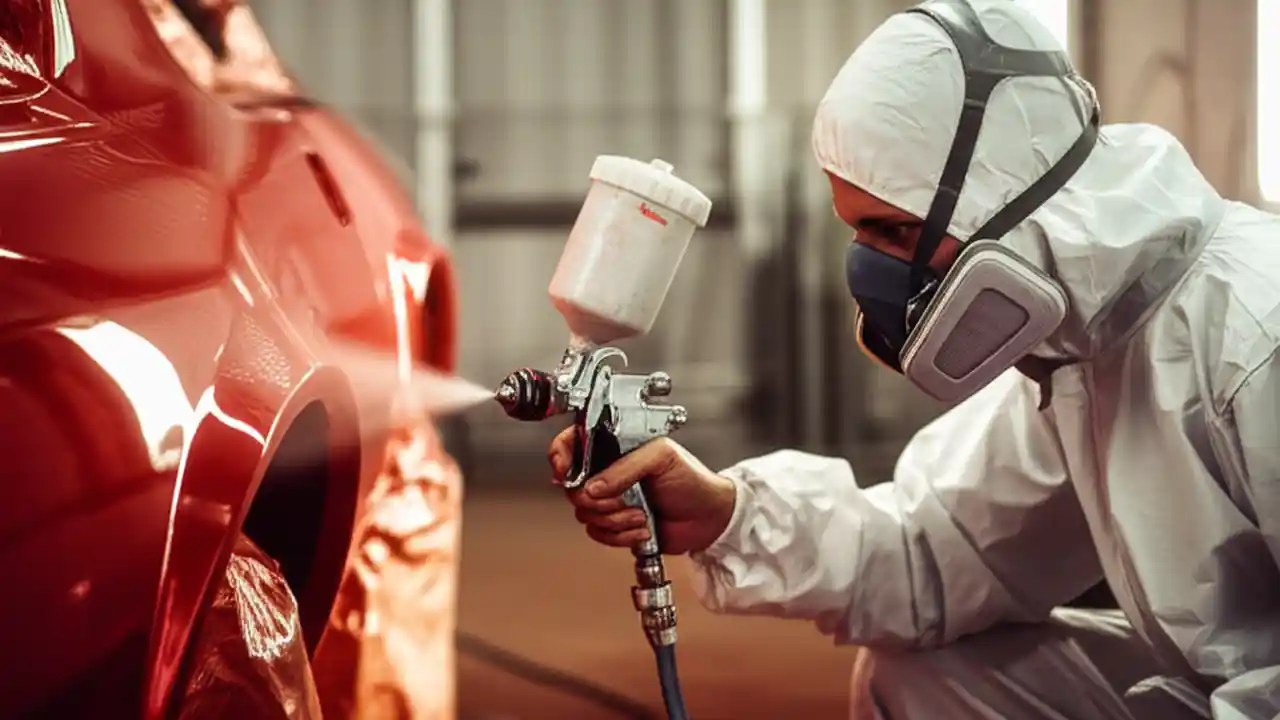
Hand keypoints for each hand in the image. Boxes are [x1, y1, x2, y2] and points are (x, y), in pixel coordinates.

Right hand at [548, 428, 736, 554]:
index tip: (566, 472)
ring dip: (615, 520)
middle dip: (599, 500)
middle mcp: (607, 472)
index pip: (572, 444)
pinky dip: (621, 536)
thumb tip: (593, 486)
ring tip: (641, 514)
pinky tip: (642, 529)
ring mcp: (611, 500)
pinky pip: (598, 534)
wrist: (708, 517)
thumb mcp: (660, 458)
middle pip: (573, 487)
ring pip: (585, 514)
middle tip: (623, 500)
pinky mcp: (616, 525)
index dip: (561, 457)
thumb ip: (624, 468)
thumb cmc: (692, 479)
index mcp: (614, 447)